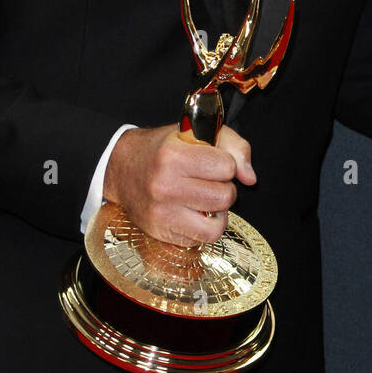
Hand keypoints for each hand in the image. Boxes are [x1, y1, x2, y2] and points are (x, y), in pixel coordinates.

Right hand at [103, 124, 254, 246]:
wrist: (121, 168)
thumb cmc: (163, 149)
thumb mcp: (198, 133)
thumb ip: (234, 146)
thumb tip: (250, 178)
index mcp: (174, 155)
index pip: (227, 167)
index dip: (225, 164)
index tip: (212, 161)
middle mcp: (165, 186)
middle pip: (224, 196)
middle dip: (223, 188)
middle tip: (208, 181)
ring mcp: (162, 212)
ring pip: (216, 225)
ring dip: (217, 212)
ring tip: (205, 200)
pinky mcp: (160, 232)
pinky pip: (200, 240)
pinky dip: (203, 228)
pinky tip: (192, 213)